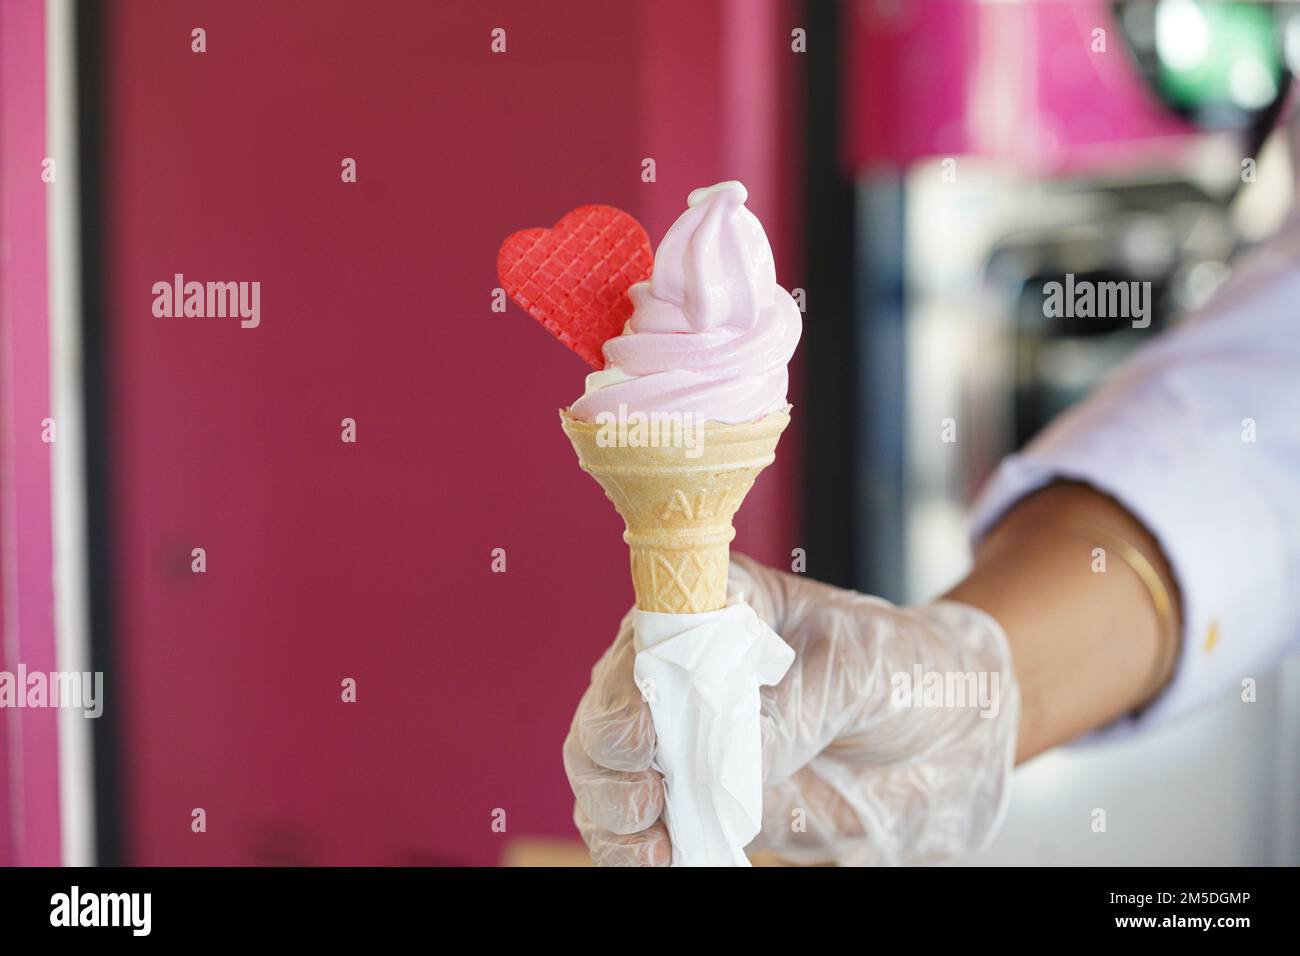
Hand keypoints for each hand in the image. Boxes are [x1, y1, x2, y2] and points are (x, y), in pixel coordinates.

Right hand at [563, 554, 1019, 865]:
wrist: (952, 736)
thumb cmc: (906, 671)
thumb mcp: (862, 670)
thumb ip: (794, 710)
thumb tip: (726, 765)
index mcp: (720, 608)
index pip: (650, 634)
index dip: (632, 681)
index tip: (645, 727)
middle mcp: (686, 670)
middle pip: (607, 707)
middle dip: (611, 754)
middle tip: (649, 792)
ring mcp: (688, 738)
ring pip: (605, 772)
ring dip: (611, 810)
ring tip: (652, 843)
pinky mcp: (701, 798)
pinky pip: (642, 828)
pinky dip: (635, 849)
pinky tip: (662, 859)